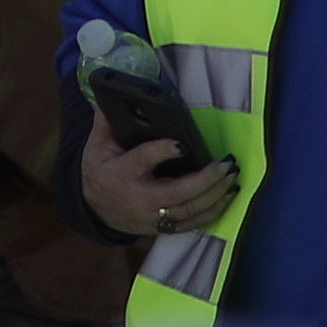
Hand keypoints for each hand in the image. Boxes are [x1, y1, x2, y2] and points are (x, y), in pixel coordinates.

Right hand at [80, 117, 238, 238]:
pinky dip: (212, 211)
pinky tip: (227, 197)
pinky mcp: (163, 227)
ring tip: (231, 178)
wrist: (95, 210)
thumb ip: (105, 124)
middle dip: (205, 180)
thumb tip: (107, 99)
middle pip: (176, 193)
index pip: (143, 160)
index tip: (182, 144)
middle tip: (225, 164)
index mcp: (121, 174)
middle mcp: (139, 198)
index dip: (162, 151)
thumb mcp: (96, 146)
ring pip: (188, 210)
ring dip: (214, 195)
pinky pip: (192, 223)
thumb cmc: (100, 172)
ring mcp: (152, 217)